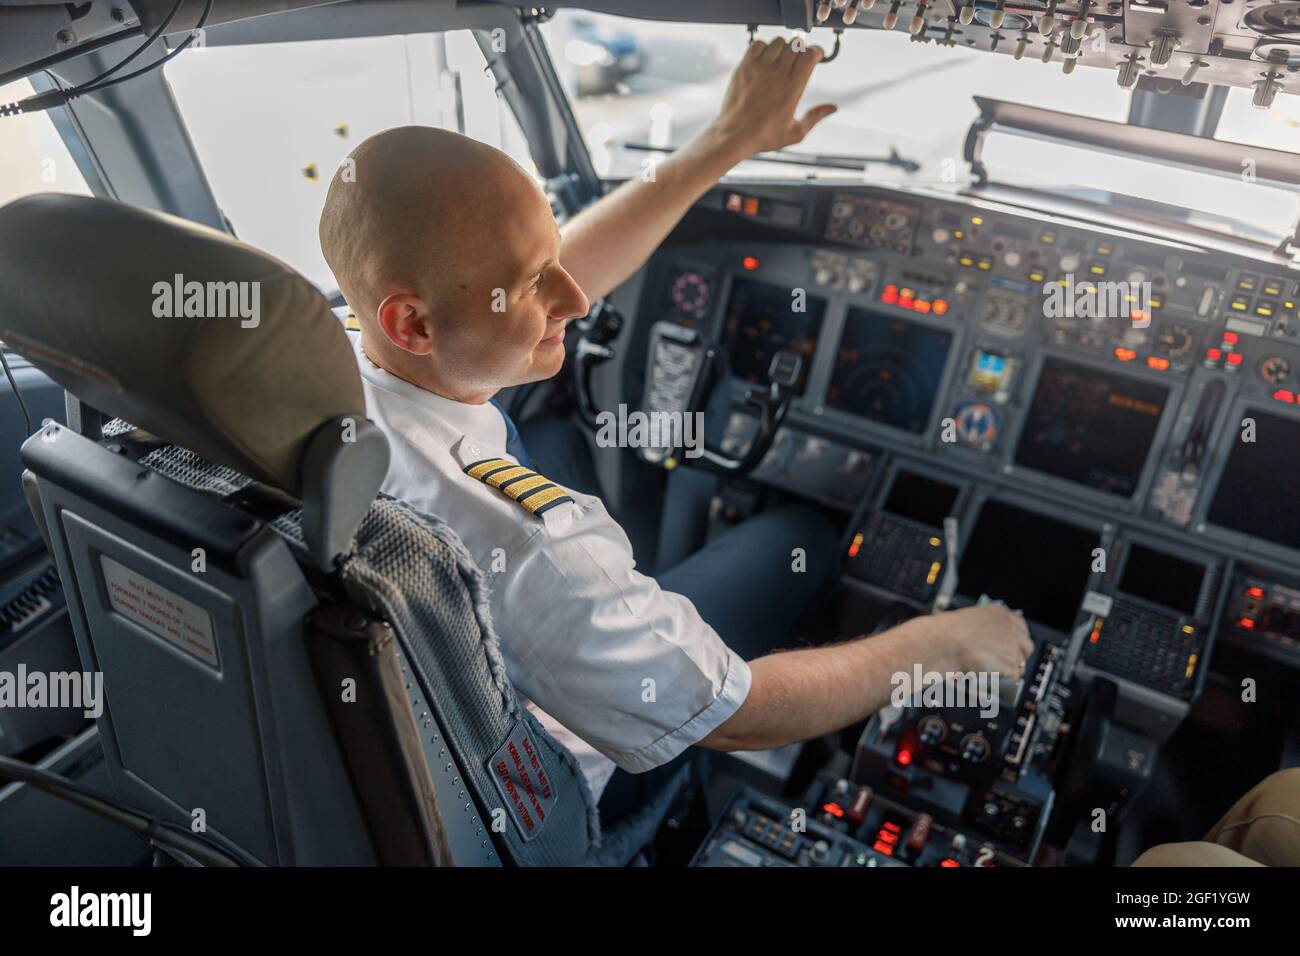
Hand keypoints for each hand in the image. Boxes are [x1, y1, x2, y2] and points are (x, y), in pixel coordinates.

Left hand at [709, 36, 837, 158]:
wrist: (733, 136)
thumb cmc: (763, 137)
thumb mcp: (794, 133)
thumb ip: (814, 118)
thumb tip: (833, 108)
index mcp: (792, 88)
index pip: (810, 55)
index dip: (816, 52)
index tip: (815, 57)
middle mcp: (777, 75)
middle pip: (796, 44)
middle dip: (801, 49)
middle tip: (797, 61)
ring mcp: (759, 69)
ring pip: (778, 42)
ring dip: (783, 47)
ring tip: (781, 60)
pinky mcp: (744, 67)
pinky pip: (758, 44)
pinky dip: (764, 47)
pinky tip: (765, 60)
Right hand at [931, 604, 1033, 678]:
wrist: (945, 643)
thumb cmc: (948, 632)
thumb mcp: (970, 620)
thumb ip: (985, 627)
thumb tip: (987, 638)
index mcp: (1000, 614)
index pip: (1020, 627)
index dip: (1015, 639)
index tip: (1010, 645)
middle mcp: (1010, 629)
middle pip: (1026, 646)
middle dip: (1018, 654)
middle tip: (1004, 660)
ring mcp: (1013, 647)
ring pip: (1020, 662)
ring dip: (1010, 668)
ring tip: (994, 670)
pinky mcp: (1010, 665)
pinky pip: (1014, 675)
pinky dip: (1005, 678)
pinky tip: (993, 675)